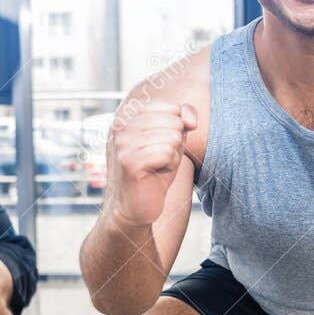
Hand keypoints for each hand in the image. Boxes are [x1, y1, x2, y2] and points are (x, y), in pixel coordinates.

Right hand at [106, 100, 197, 226]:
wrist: (135, 207)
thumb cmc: (155, 173)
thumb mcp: (173, 141)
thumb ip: (182, 120)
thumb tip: (190, 118)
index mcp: (130, 118)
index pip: (171, 107)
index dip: (178, 129)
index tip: (162, 147)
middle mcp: (123, 127)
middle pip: (174, 122)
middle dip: (175, 145)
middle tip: (159, 161)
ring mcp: (124, 143)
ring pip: (172, 138)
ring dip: (172, 157)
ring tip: (156, 168)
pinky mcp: (129, 161)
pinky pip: (166, 152)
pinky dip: (169, 166)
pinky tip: (155, 175)